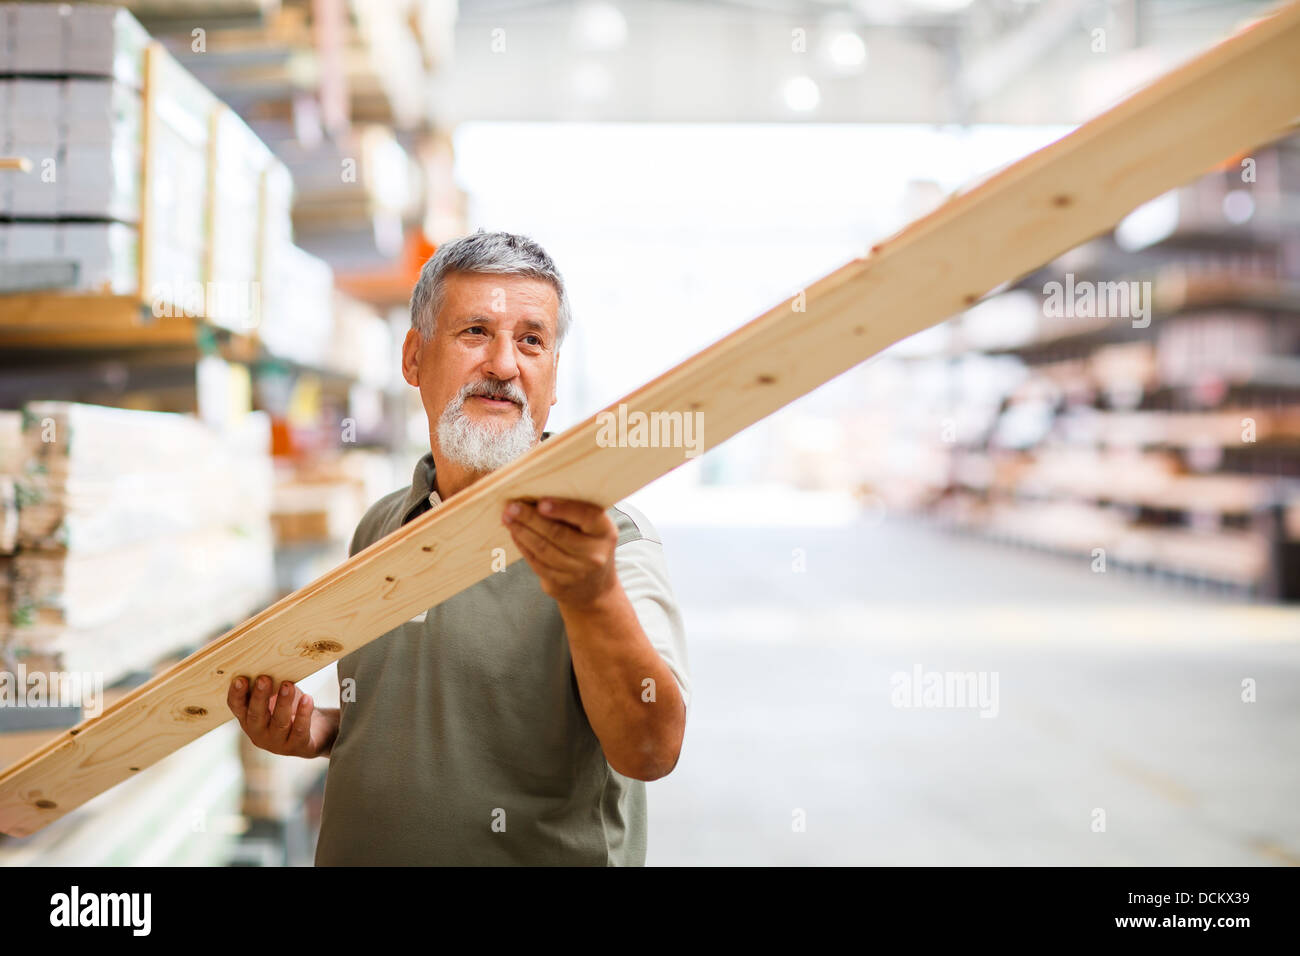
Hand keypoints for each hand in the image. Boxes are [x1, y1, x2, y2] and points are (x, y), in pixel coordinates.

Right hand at [227, 675, 329, 757]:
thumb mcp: (276, 696)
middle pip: (255, 716)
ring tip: (288, 685)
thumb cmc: (290, 708)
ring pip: (279, 722)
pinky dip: (303, 714)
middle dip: (259, 697)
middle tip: (263, 679)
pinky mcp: (298, 746)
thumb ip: (269, 685)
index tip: (240, 680)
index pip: (237, 707)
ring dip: (283, 702)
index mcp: (248, 718)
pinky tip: (307, 699)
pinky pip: (300, 730)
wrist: (316, 730)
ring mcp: (277, 742)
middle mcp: (259, 733)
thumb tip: (267, 664)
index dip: (237, 694)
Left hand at [502, 497, 618, 607]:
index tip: (540, 502)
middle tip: (512, 507)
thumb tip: (536, 495)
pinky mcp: (560, 584)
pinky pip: (536, 563)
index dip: (563, 509)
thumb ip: (573, 512)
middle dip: (531, 518)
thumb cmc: (590, 546)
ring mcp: (577, 572)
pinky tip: (515, 534)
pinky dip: (523, 547)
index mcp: (605, 532)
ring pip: (543, 550)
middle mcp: (595, 554)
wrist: (595, 588)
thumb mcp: (593, 528)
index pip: (586, 516)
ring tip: (508, 518)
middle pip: (558, 534)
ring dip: (522, 532)